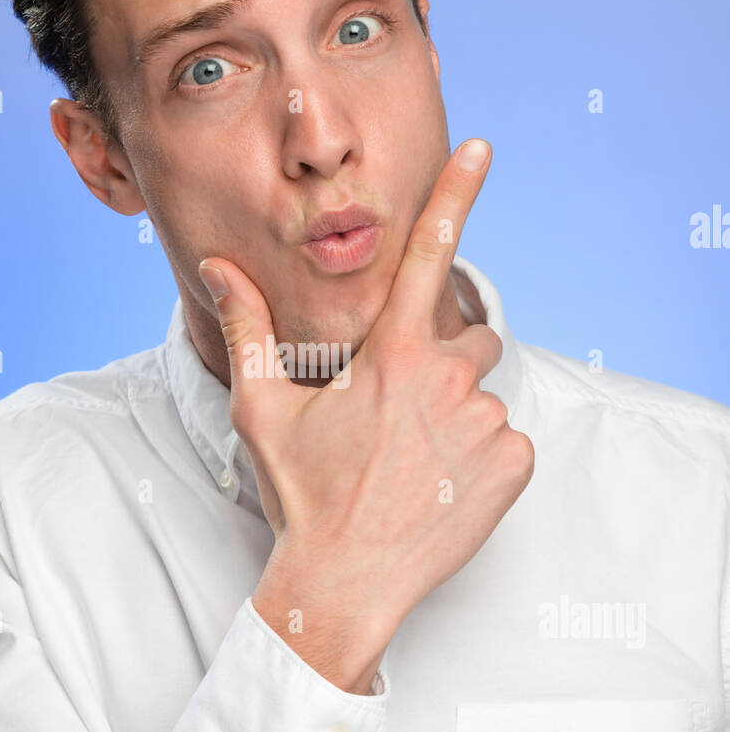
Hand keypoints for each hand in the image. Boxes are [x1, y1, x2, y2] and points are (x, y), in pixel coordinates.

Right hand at [198, 139, 534, 689]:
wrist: (344, 583)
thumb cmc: (301, 494)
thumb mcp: (263, 407)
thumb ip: (249, 327)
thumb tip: (217, 265)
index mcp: (392, 355)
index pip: (430, 254)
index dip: (455, 194)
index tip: (479, 148)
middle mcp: (448, 380)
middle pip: (466, 337)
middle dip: (439, 360)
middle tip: (394, 413)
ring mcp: (487, 424)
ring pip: (483, 393)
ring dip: (456, 413)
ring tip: (409, 461)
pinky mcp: (514, 466)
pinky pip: (508, 440)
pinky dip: (481, 456)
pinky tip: (437, 485)